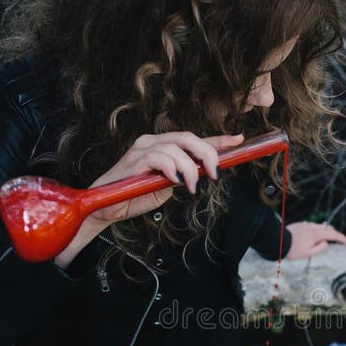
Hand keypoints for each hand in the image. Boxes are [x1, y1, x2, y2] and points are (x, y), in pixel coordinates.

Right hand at [86, 131, 244, 224]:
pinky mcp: (134, 160)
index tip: (238, 140)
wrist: (107, 208)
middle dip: (207, 153)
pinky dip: (172, 168)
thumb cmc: (135, 195)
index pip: (195, 139)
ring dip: (189, 168)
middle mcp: (154, 142)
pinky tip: (175, 181)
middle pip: (189, 137)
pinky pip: (159, 157)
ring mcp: (142, 148)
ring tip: (190, 186)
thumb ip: (184, 176)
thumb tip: (206, 172)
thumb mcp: (167, 186)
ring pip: (176, 148)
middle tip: (214, 173)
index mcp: (164, 146)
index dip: (218, 139)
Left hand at [285, 221, 345, 258]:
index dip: (342, 239)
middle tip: (337, 243)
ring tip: (322, 243)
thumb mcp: (309, 253)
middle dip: (334, 235)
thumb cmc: (293, 250)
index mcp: (317, 234)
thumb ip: (320, 248)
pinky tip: (310, 239)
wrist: (278, 241)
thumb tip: (326, 243)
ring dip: (324, 234)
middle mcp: (313, 227)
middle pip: (328, 229)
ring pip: (319, 228)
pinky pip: (311, 227)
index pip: (334, 235)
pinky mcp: (301, 225)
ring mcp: (306, 224)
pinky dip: (315, 232)